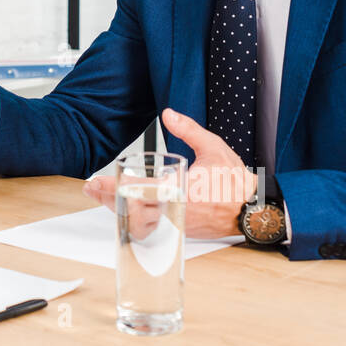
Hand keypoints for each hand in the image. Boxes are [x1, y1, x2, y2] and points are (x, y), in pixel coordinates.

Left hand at [82, 108, 256, 238]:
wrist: (255, 210)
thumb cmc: (236, 182)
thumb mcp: (213, 147)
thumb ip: (189, 130)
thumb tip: (168, 114)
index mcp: (180, 190)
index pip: (137, 190)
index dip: (112, 187)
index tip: (94, 182)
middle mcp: (176, 210)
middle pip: (131, 208)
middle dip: (107, 199)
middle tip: (90, 189)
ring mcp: (178, 224)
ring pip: (139, 221)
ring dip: (119, 210)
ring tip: (103, 198)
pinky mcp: (181, 232)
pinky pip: (151, 229)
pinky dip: (135, 220)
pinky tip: (126, 212)